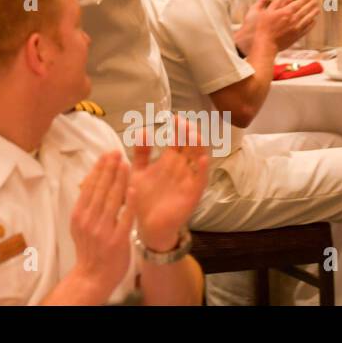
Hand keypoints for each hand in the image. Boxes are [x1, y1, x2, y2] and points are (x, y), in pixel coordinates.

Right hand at [68, 151, 135, 302]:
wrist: (93, 276)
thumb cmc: (89, 249)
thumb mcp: (79, 226)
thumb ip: (86, 206)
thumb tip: (90, 182)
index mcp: (80, 215)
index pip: (90, 186)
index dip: (99, 169)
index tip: (106, 155)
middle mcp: (90, 220)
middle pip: (101, 189)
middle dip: (109, 169)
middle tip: (117, 152)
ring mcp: (103, 230)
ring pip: (113, 200)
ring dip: (119, 180)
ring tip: (126, 164)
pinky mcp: (118, 240)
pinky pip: (125, 217)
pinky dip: (129, 202)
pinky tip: (134, 188)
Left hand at [128, 117, 209, 250]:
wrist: (146, 226)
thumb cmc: (143, 198)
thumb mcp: (138, 171)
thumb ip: (140, 152)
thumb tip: (142, 130)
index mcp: (168, 162)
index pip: (177, 140)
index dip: (177, 128)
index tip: (174, 116)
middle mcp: (181, 168)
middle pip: (190, 146)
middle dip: (189, 133)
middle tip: (184, 122)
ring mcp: (188, 180)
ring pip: (198, 159)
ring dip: (198, 147)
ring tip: (194, 134)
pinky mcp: (192, 194)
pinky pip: (201, 180)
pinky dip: (204, 169)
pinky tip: (204, 159)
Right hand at [252, 0, 320, 50]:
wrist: (265, 44)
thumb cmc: (262, 28)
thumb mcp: (264, 12)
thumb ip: (274, 4)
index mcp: (285, 12)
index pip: (298, 4)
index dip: (304, 0)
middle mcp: (293, 20)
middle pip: (305, 10)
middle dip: (311, 5)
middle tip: (315, 1)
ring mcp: (296, 28)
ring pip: (308, 19)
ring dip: (313, 14)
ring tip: (317, 10)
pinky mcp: (296, 36)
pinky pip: (306, 29)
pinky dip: (311, 24)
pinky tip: (313, 22)